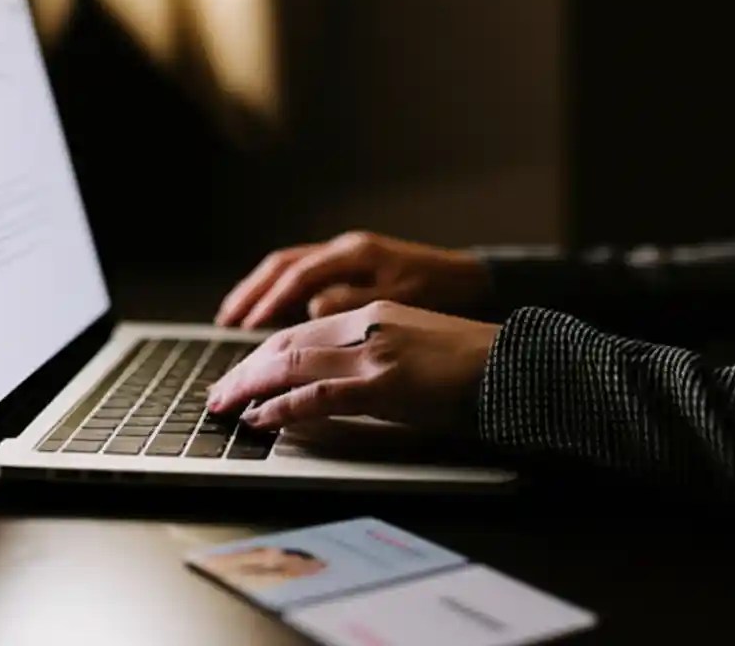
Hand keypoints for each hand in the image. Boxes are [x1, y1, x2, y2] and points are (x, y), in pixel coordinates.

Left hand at [206, 301, 499, 434]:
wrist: (517, 365)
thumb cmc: (474, 365)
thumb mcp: (414, 349)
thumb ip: (374, 357)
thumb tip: (334, 383)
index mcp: (376, 314)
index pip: (302, 330)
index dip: (263, 354)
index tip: (240, 374)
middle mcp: (368, 325)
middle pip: (287, 343)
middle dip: (244, 370)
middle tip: (217, 394)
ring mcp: (375, 353)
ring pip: (292, 363)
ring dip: (250, 387)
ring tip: (224, 407)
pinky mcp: (384, 384)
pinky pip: (317, 394)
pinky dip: (282, 408)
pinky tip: (262, 419)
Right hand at [215, 231, 489, 327]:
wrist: (472, 279)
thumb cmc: (441, 291)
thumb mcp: (401, 298)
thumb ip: (354, 302)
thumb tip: (311, 307)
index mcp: (355, 253)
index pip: (298, 275)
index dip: (269, 302)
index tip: (245, 327)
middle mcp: (345, 249)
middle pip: (282, 265)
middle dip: (250, 293)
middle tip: (225, 321)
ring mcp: (346, 256)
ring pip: (288, 268)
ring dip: (259, 292)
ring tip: (234, 318)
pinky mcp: (350, 269)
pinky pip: (304, 277)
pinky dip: (280, 294)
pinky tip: (268, 317)